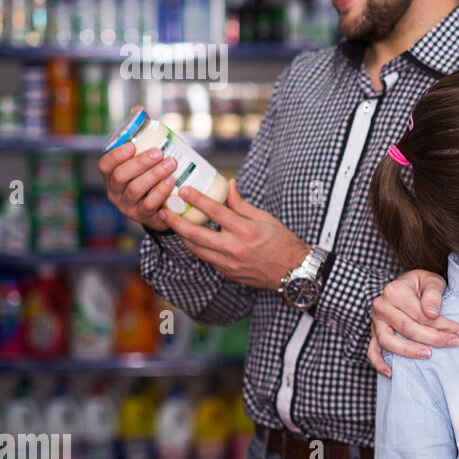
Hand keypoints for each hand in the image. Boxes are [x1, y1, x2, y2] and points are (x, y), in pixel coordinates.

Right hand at [97, 113, 179, 229]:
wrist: (163, 208)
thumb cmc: (150, 176)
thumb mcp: (142, 157)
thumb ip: (140, 134)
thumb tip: (139, 110)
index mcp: (111, 175)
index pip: (105, 165)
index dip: (116, 155)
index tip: (132, 145)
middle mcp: (115, 191)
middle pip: (121, 177)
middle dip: (141, 163)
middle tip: (160, 153)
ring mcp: (127, 206)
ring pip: (135, 190)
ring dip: (154, 175)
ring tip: (171, 164)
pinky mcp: (143, 217)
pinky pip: (149, 205)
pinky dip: (160, 192)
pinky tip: (172, 182)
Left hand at [164, 179, 308, 290]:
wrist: (293, 272)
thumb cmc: (282, 242)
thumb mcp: (265, 218)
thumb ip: (242, 204)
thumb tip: (229, 186)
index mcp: (246, 230)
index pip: (216, 212)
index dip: (197, 200)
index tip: (184, 190)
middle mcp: (235, 248)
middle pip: (196, 234)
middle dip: (177, 222)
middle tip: (165, 211)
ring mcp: (229, 263)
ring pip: (197, 249)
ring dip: (182, 236)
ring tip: (173, 225)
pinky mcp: (228, 273)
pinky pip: (207, 258)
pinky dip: (198, 247)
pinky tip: (192, 239)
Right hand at [368, 269, 458, 375]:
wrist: (406, 284)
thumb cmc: (421, 284)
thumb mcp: (431, 281)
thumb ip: (433, 295)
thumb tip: (432, 314)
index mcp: (394, 290)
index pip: (420, 314)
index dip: (442, 324)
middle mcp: (381, 306)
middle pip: (407, 328)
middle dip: (433, 338)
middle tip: (453, 343)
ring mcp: (376, 322)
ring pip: (389, 342)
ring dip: (409, 351)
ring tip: (429, 355)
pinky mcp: (373, 334)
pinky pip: (372, 351)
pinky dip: (379, 363)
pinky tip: (392, 373)